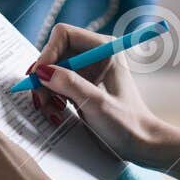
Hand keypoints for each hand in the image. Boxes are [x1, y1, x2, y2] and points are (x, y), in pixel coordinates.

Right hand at [26, 23, 179, 178]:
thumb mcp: (97, 104)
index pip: (64, 35)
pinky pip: (54, 85)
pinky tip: (56, 113)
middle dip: (44, 76)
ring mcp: (85, 71)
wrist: (139, 144)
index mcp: (103, 48)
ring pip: (50, 71)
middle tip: (41, 100)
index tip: (40, 76)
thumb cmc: (127, 123)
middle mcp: (93, 55)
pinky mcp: (79, 86)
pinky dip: (49, 98)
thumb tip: (42, 72)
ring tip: (51, 111)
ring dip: (44, 91)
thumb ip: (70, 85)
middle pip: (53, 54)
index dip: (48, 53)